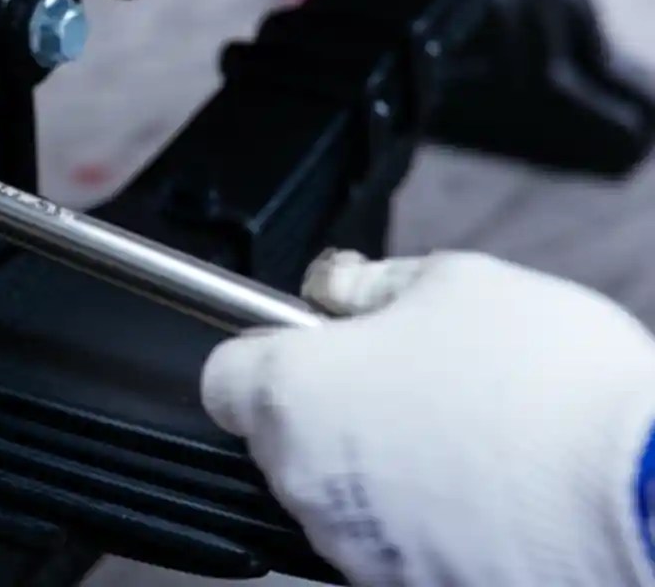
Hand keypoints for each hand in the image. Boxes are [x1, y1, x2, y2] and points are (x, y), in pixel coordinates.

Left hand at [202, 250, 654, 585]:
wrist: (640, 494)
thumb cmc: (546, 384)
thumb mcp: (454, 281)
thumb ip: (368, 283)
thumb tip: (332, 286)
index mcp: (293, 390)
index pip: (224, 373)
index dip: (267, 350)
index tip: (313, 342)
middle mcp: (301, 476)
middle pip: (282, 432)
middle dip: (330, 403)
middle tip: (409, 377)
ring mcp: (348, 541)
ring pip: (334, 488)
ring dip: (373, 461)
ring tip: (463, 433)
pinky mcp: (396, 583)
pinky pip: (384, 537)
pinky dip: (414, 514)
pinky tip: (479, 487)